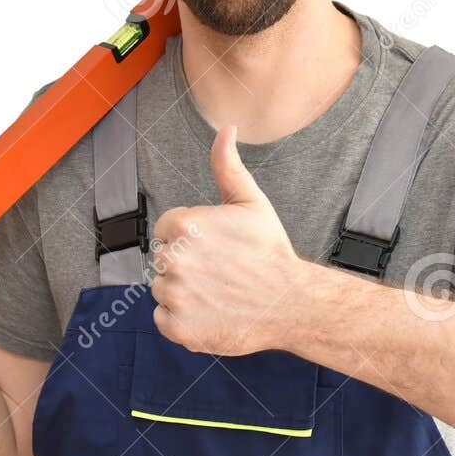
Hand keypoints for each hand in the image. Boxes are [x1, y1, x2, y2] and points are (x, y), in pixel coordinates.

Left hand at [149, 123, 308, 354]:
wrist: (292, 302)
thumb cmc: (269, 251)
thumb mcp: (250, 201)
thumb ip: (227, 165)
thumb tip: (225, 128)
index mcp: (183, 224)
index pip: (165, 229)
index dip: (190, 238)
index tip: (215, 248)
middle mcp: (173, 258)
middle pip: (162, 259)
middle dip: (185, 265)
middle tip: (219, 272)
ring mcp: (174, 294)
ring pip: (162, 289)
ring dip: (183, 293)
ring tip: (217, 292)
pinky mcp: (178, 327)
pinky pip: (163, 319)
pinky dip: (182, 320)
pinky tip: (210, 313)